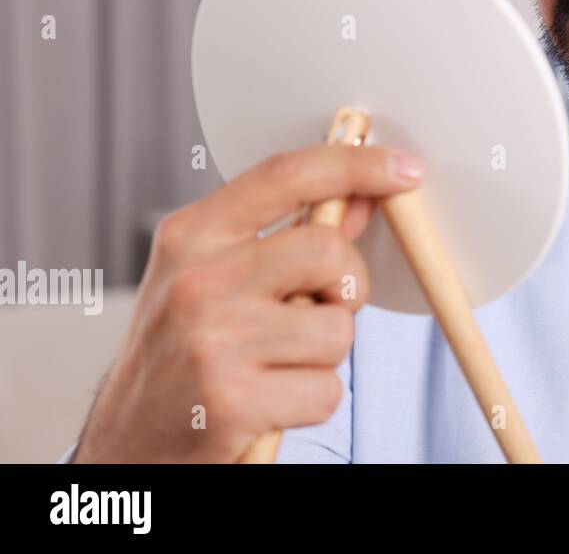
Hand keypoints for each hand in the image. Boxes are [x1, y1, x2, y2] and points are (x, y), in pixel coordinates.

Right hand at [72, 144, 424, 462]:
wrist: (130, 437)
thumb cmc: (182, 348)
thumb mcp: (218, 275)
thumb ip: (291, 235)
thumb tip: (360, 197)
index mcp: (191, 236)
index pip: (285, 176)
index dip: (355, 164)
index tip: (405, 168)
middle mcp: (196, 282)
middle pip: (328, 251)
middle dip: (347, 284)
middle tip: (322, 307)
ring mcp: (212, 342)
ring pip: (338, 330)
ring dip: (326, 354)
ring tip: (279, 361)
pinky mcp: (231, 402)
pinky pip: (327, 391)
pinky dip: (313, 400)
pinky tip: (271, 401)